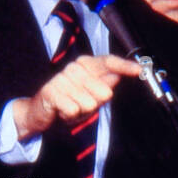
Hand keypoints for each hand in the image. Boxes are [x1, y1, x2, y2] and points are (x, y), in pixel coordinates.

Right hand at [12, 55, 142, 138]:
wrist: (38, 112)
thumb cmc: (67, 102)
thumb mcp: (90, 95)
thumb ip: (104, 85)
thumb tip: (117, 76)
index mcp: (84, 65)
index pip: (108, 61)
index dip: (124, 66)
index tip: (139, 70)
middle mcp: (74, 68)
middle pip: (104, 90)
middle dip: (96, 104)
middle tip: (82, 105)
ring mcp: (62, 79)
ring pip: (90, 103)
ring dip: (82, 112)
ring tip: (71, 108)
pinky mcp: (52, 92)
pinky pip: (74, 110)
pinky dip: (70, 116)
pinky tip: (62, 112)